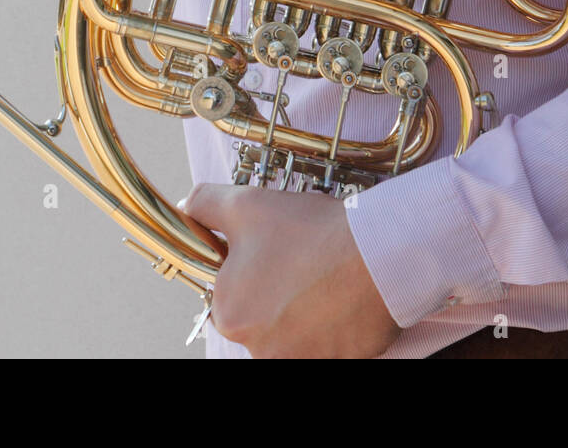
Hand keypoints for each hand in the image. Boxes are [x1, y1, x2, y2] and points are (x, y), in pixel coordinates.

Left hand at [183, 183, 401, 357]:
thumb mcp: (248, 204)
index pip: (230, 295)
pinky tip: (345, 296)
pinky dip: (334, 324)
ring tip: (327, 276)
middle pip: (262, 317)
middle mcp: (259, 350)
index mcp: (230, 316)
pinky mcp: (337, 363)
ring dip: (306, 310)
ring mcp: (300, 359)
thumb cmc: (312, 232)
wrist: (380, 254)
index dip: (251, 269)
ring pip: (295, 332)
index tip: (276, 252)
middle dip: (279, 292)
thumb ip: (207, 204)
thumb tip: (188, 206)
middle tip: (305, 261)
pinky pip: (328, 344)